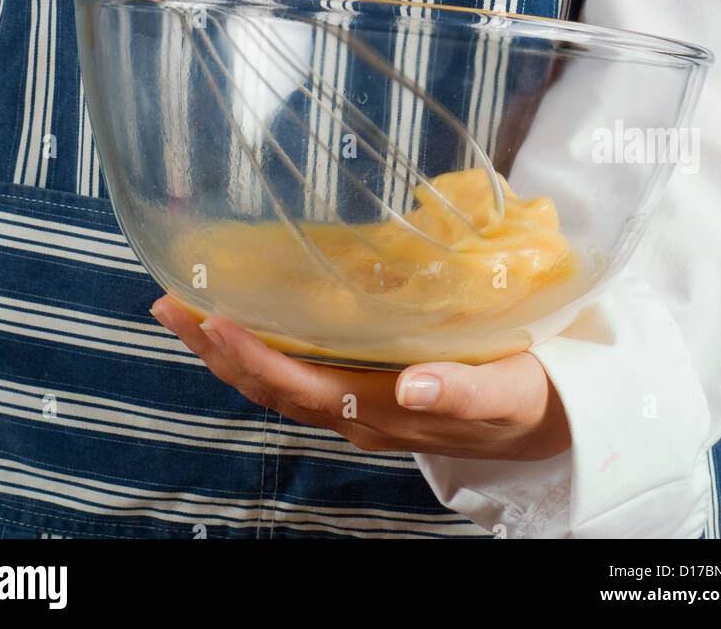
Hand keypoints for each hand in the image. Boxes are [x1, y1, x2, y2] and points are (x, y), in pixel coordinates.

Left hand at [150, 296, 570, 460]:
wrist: (551, 418)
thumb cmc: (529, 396)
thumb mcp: (508, 393)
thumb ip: (462, 391)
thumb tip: (414, 383)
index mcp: (387, 410)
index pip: (301, 386)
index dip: (253, 357)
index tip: (210, 319)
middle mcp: (361, 413)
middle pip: (272, 387)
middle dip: (216, 350)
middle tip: (168, 303)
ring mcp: (359, 404)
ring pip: (278, 383)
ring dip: (228, 350)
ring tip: (184, 308)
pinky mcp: (365, 388)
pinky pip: (298, 374)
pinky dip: (260, 348)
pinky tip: (243, 320)